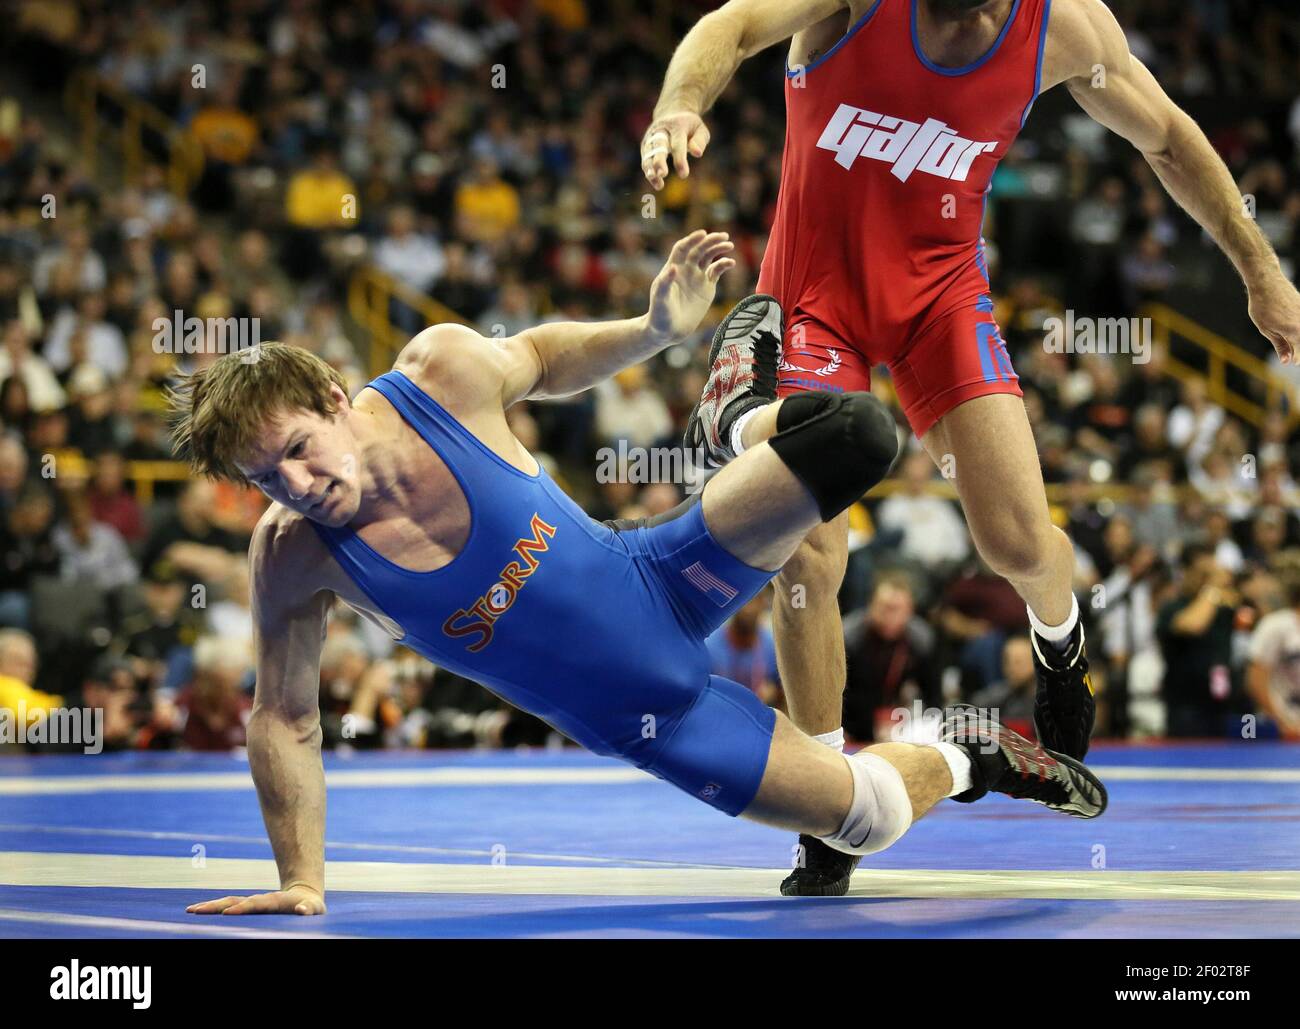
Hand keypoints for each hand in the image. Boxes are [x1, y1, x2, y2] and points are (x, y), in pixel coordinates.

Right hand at [187, 883, 325, 915]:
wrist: (304, 895)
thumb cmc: (309, 907)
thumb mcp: (313, 909)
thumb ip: (307, 909)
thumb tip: (303, 910)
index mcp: (273, 902)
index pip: (255, 905)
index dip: (242, 909)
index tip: (228, 914)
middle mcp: (258, 901)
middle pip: (234, 902)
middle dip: (215, 907)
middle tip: (196, 911)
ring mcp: (251, 904)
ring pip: (227, 903)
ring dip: (210, 907)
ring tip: (191, 910)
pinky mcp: (246, 908)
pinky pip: (228, 907)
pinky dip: (213, 908)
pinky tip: (197, 911)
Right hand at [642, 112, 710, 189]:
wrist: (672, 113)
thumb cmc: (689, 126)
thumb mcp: (700, 129)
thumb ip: (700, 140)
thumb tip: (697, 153)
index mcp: (676, 125)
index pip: (677, 143)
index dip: (680, 159)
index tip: (684, 175)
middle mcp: (660, 129)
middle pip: (658, 145)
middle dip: (659, 160)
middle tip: (663, 174)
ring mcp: (650, 137)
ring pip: (648, 153)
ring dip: (650, 167)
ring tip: (655, 180)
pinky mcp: (645, 145)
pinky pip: (645, 159)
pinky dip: (649, 171)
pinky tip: (657, 183)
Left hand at [645, 230, 735, 342]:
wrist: (668, 331)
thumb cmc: (659, 315)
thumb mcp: (660, 299)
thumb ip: (665, 283)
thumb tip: (673, 268)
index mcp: (673, 268)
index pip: (683, 248)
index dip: (692, 239)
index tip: (703, 234)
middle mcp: (686, 269)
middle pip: (699, 249)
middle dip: (710, 241)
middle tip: (723, 236)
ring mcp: (697, 277)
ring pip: (709, 257)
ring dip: (719, 249)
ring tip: (729, 245)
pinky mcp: (707, 287)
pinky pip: (716, 271)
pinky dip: (724, 265)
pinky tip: (731, 263)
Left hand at [1247, 269, 1299, 363]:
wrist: (1267, 283)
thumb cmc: (1262, 307)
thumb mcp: (1267, 330)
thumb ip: (1280, 345)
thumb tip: (1287, 361)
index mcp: (1295, 331)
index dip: (1297, 358)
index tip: (1293, 362)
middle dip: (1299, 349)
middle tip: (1294, 355)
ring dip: (1299, 339)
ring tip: (1292, 343)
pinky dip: (1299, 329)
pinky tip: (1294, 330)